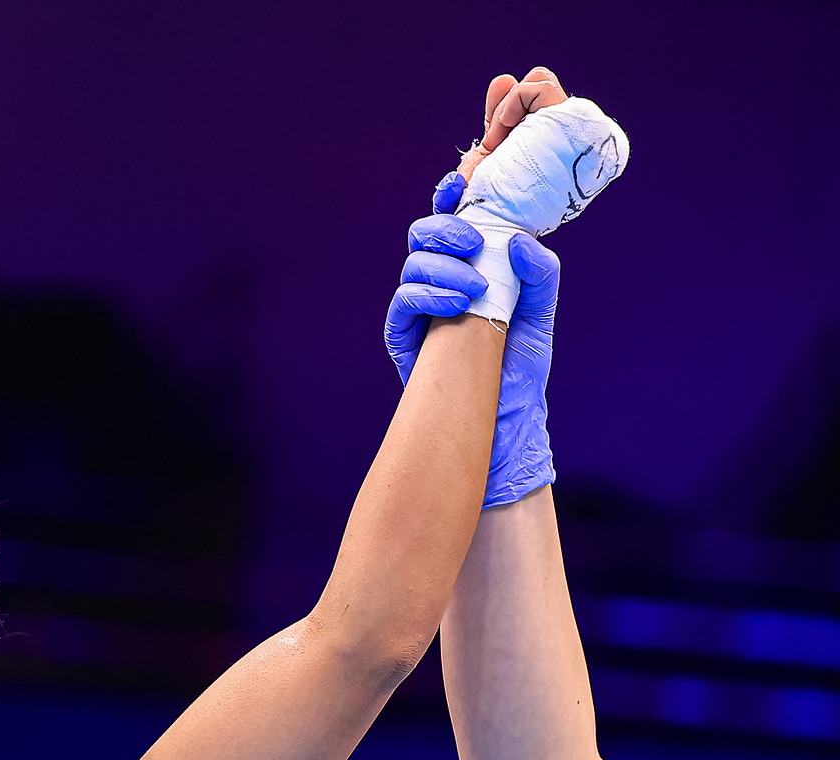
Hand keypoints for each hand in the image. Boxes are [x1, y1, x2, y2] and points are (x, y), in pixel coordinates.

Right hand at [386, 75, 565, 506]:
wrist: (500, 423)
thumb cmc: (519, 368)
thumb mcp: (541, 314)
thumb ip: (540, 274)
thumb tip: (523, 239)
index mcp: (478, 259)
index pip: (468, 205)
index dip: (470, 169)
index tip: (480, 151)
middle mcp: (445, 273)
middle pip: (433, 221)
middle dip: (449, 212)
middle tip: (472, 223)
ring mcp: (421, 299)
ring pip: (417, 253)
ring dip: (444, 256)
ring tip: (473, 279)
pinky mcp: (403, 331)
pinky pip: (405, 297)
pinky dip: (430, 292)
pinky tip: (459, 300)